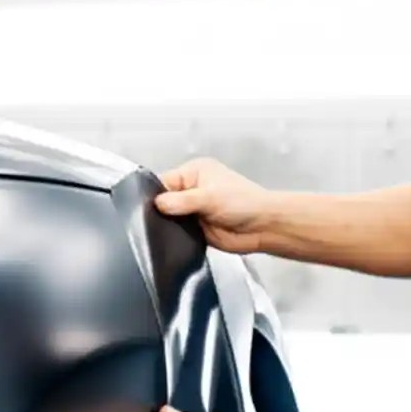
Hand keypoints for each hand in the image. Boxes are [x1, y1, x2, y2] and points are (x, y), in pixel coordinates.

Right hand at [155, 158, 272, 253]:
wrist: (262, 227)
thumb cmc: (244, 203)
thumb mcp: (210, 196)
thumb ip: (182, 201)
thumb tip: (158, 204)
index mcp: (194, 172)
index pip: (164, 181)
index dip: (155, 194)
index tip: (148, 207)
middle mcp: (192, 190)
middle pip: (164, 200)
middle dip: (160, 210)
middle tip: (157, 220)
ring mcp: (193, 210)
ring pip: (169, 217)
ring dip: (169, 224)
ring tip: (167, 230)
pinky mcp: (195, 228)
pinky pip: (178, 232)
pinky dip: (175, 235)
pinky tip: (172, 239)